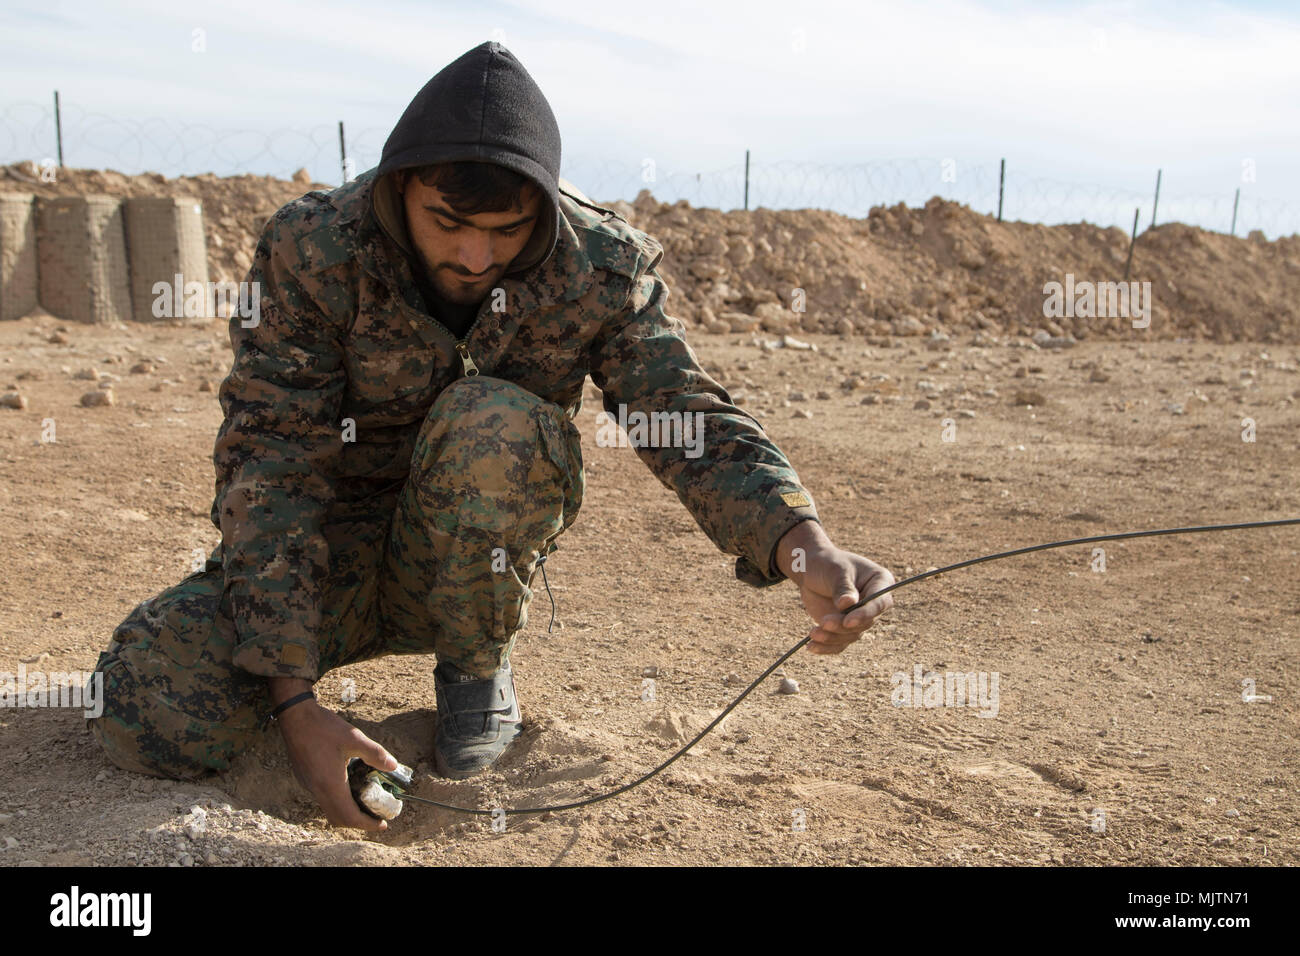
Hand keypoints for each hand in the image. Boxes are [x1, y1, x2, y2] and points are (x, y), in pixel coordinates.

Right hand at [270, 678, 398, 830]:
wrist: (295, 717)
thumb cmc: (324, 727)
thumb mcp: (354, 738)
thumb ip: (375, 754)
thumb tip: (394, 767)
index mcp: (330, 784)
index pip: (349, 816)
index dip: (367, 824)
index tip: (382, 825)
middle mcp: (317, 790)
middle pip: (338, 818)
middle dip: (359, 822)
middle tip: (376, 817)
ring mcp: (308, 785)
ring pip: (329, 809)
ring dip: (347, 812)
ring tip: (365, 804)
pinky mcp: (305, 778)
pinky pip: (322, 799)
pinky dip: (338, 802)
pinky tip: (349, 788)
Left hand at [776, 521, 895, 654]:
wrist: (811, 569)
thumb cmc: (827, 564)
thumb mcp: (835, 571)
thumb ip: (842, 587)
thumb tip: (849, 604)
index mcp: (880, 582)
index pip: (880, 603)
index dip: (865, 614)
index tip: (847, 621)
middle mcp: (874, 603)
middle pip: (865, 623)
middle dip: (842, 626)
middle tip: (823, 622)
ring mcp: (860, 617)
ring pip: (851, 635)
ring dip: (832, 637)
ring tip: (813, 633)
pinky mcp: (845, 628)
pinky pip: (839, 643)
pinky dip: (826, 647)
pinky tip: (812, 646)